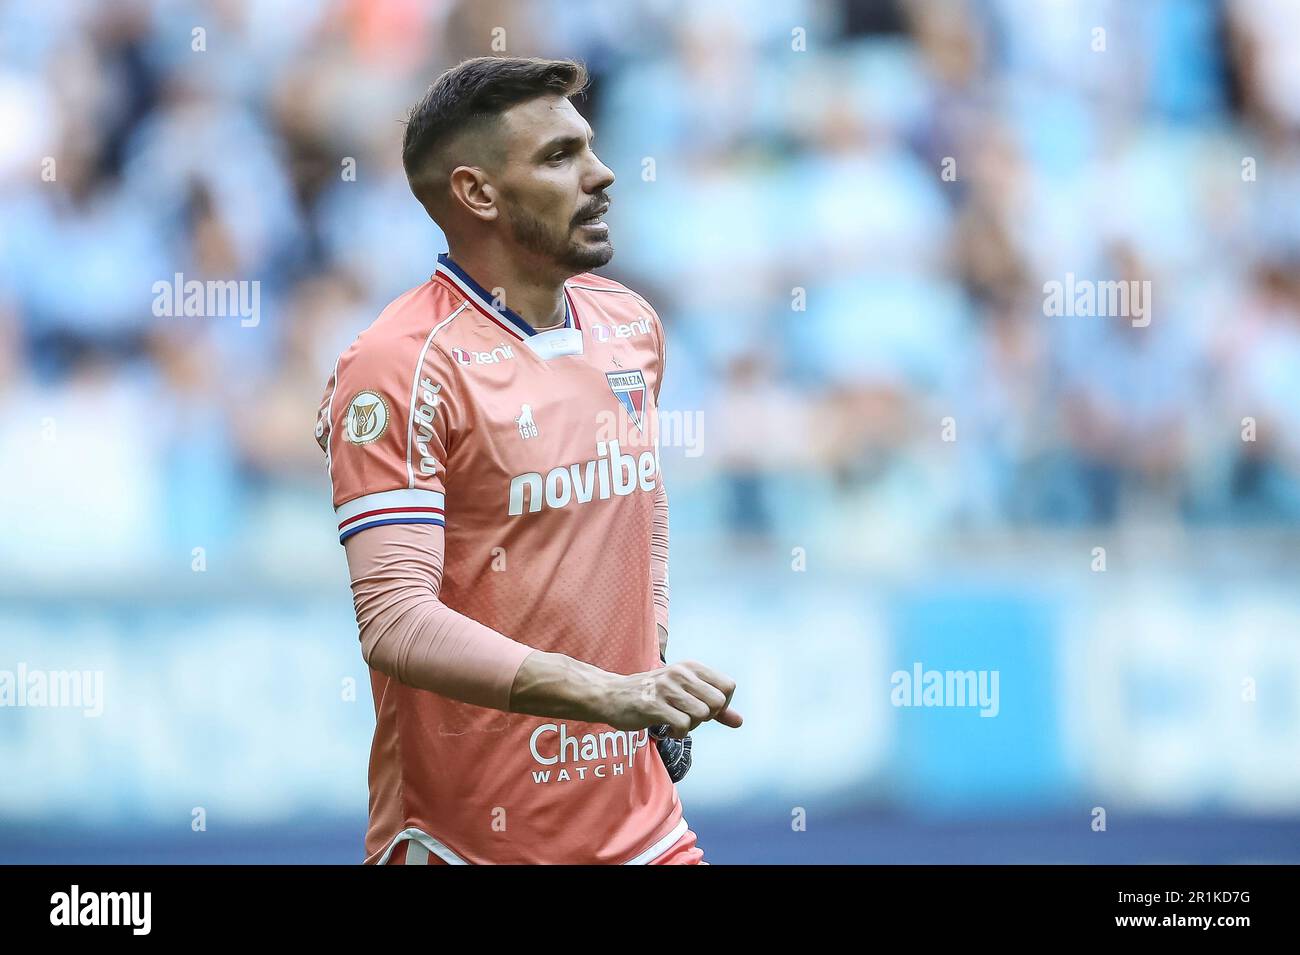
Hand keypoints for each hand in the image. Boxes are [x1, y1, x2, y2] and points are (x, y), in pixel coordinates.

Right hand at [602, 660, 742, 737]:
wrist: (611, 695)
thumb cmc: (653, 695)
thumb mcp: (685, 693)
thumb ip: (714, 708)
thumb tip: (740, 722)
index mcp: (691, 667)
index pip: (729, 686)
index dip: (722, 705)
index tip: (704, 709)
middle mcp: (681, 673)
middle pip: (718, 702)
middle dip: (708, 717)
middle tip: (690, 717)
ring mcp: (667, 688)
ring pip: (702, 714)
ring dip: (692, 726)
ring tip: (676, 722)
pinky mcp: (654, 705)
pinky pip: (683, 725)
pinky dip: (679, 733)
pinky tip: (668, 729)